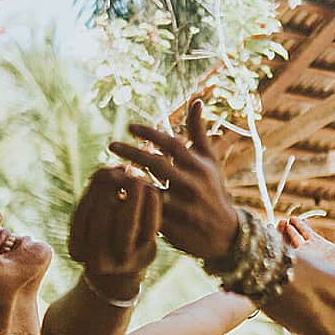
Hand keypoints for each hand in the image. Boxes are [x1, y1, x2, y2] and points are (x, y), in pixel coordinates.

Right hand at [68, 166, 159, 279]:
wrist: (123, 268)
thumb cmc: (104, 233)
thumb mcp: (94, 213)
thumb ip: (98, 191)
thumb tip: (116, 168)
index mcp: (76, 250)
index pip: (81, 215)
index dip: (92, 190)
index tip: (103, 170)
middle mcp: (97, 262)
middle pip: (101, 219)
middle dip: (110, 190)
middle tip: (121, 169)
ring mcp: (122, 263)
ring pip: (125, 224)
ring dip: (131, 195)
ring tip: (135, 177)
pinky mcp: (146, 256)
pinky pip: (149, 227)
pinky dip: (150, 204)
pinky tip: (152, 189)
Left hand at [108, 99, 238, 262]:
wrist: (226, 235)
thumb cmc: (213, 192)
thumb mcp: (210, 162)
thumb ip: (198, 133)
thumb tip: (196, 99)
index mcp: (200, 167)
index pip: (172, 144)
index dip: (149, 134)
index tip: (129, 127)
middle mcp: (193, 185)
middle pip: (157, 164)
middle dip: (132, 153)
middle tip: (111, 144)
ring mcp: (184, 208)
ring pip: (150, 192)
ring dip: (129, 181)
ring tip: (109, 172)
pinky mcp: (175, 229)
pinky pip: (148, 216)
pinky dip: (132, 207)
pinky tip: (116, 198)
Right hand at [278, 216, 334, 270]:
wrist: (329, 280)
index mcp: (316, 245)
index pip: (305, 233)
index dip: (300, 225)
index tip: (293, 218)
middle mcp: (306, 250)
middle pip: (295, 235)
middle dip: (290, 227)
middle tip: (286, 219)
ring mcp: (299, 255)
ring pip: (288, 241)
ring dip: (283, 231)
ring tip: (280, 222)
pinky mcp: (293, 259)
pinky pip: (283, 248)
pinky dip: (277, 239)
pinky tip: (273, 231)